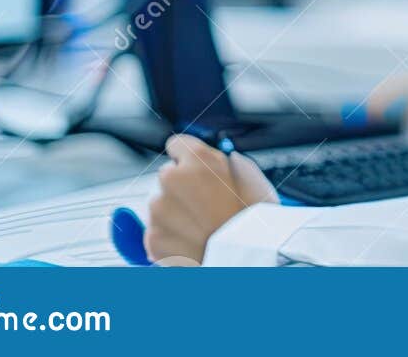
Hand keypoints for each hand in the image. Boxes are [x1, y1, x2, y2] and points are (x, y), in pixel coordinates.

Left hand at [145, 134, 276, 264]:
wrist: (247, 262)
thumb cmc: (255, 222)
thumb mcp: (252, 177)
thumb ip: (225, 162)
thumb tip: (215, 159)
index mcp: (197, 160)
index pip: (176, 144)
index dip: (189, 157)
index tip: (195, 168)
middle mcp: (171, 180)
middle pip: (168, 176)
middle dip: (183, 188)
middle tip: (206, 206)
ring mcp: (159, 211)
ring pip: (161, 204)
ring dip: (176, 213)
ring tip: (202, 227)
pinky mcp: (152, 238)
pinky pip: (157, 231)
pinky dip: (170, 236)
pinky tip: (192, 241)